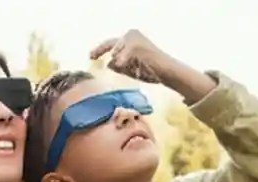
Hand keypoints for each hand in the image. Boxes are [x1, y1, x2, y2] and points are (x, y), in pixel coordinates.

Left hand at [91, 30, 216, 104]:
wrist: (167, 71)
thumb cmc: (150, 70)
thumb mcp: (130, 67)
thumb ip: (119, 64)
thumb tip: (108, 64)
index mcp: (130, 37)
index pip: (110, 43)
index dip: (99, 50)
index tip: (90, 56)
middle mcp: (130, 34)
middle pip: (110, 46)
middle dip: (101, 51)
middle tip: (91, 57)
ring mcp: (132, 39)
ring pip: (115, 55)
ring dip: (122, 65)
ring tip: (136, 68)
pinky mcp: (134, 45)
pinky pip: (120, 58)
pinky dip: (122, 63)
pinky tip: (123, 65)